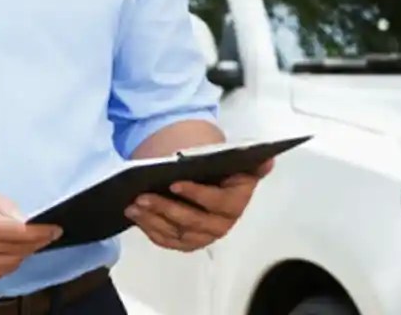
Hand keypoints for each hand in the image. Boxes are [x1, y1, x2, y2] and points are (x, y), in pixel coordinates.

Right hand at [0, 190, 61, 286]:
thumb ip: (0, 206)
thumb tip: (25, 220)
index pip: (13, 232)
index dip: (38, 232)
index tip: (54, 228)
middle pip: (13, 250)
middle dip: (36, 242)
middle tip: (48, 234)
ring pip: (8, 264)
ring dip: (24, 254)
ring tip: (31, 242)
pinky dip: (9, 265)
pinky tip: (11, 254)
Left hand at [124, 158, 273, 251]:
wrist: (212, 179)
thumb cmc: (221, 168)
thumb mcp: (235, 161)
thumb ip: (250, 161)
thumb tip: (269, 158)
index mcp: (235, 203)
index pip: (216, 202)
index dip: (196, 194)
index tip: (173, 183)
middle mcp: (221, 225)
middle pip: (192, 221)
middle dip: (165, 209)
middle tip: (142, 196)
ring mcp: (203, 236)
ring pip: (176, 233)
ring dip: (152, 219)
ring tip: (132, 205)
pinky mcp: (187, 242)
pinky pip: (167, 240)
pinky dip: (150, 229)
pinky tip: (135, 216)